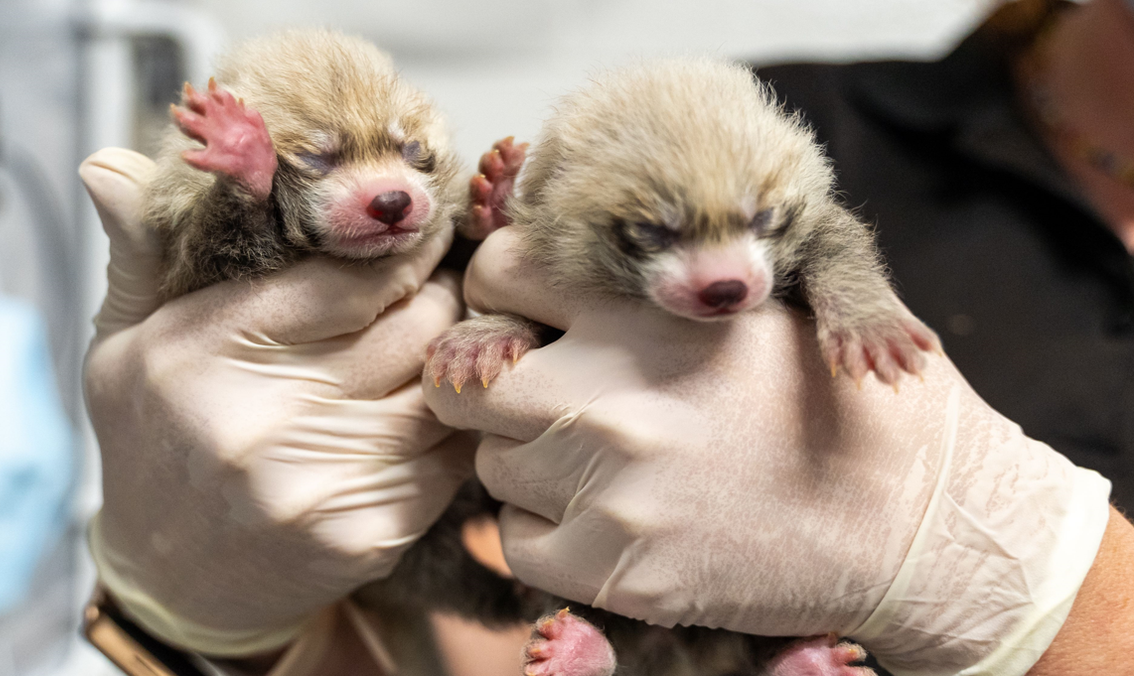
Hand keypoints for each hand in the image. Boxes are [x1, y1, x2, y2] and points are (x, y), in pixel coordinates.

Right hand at [81, 148, 472, 655]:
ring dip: (458, 352)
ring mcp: (322, 480)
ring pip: (442, 386)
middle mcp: (267, 418)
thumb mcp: (123, 343)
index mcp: (208, 349)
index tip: (424, 223)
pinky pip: (451, 453)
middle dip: (442, 290)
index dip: (404, 244)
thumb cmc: (155, 442)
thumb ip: (138, 255)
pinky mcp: (369, 530)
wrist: (176, 577)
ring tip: (455, 329)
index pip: (352, 277)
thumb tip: (109, 167)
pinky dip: (457, 418)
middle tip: (449, 273)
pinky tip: (443, 398)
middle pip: (413, 325)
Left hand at [424, 227, 1111, 675]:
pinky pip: (516, 543)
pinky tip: (611, 518)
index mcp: (647, 312)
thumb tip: (531, 282)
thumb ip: (644, 291)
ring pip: (490, 466)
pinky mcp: (616, 571)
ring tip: (604, 463)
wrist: (915, 517)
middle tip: (550, 400)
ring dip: (526, 462)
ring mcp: (609, 489)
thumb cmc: (834, 397)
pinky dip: (546, 532)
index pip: (497, 272)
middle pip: (470, 382)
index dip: (500, 292)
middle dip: (498, 387)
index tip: (522, 317)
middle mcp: (611, 395)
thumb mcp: (750, 305)